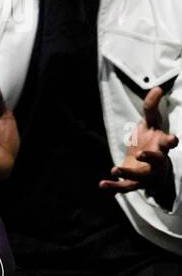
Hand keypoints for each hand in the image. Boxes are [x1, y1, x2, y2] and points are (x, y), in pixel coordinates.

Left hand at [100, 86, 177, 202]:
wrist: (149, 164)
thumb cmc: (151, 141)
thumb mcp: (151, 123)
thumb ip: (151, 107)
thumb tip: (157, 88)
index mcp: (161, 145)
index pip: (169, 143)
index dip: (171, 141)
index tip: (173, 139)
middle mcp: (156, 160)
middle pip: (157, 160)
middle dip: (151, 157)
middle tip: (142, 153)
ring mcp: (146, 173)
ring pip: (140, 175)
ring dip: (128, 172)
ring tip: (115, 168)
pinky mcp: (134, 182)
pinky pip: (125, 187)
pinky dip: (114, 187)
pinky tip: (102, 184)